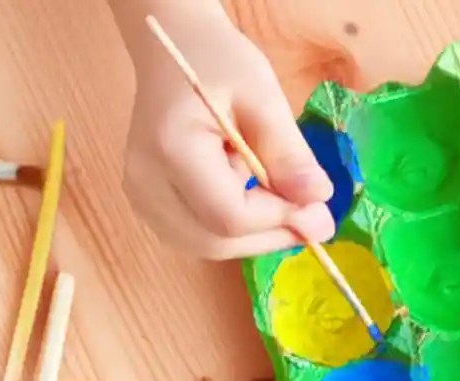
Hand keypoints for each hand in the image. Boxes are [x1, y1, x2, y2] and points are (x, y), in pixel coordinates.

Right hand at [119, 6, 334, 258]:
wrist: (173, 53)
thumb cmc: (217, 64)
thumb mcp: (263, 97)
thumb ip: (288, 152)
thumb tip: (318, 200)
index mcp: (172, 150)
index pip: (229, 215)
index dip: (279, 219)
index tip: (318, 206)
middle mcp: (146, 183)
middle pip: (215, 241)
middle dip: (271, 236)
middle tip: (316, 219)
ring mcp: (141, 197)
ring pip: (206, 247)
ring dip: (255, 238)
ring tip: (286, 204)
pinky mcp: (148, 204)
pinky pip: (196, 236)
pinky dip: (234, 232)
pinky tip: (254, 202)